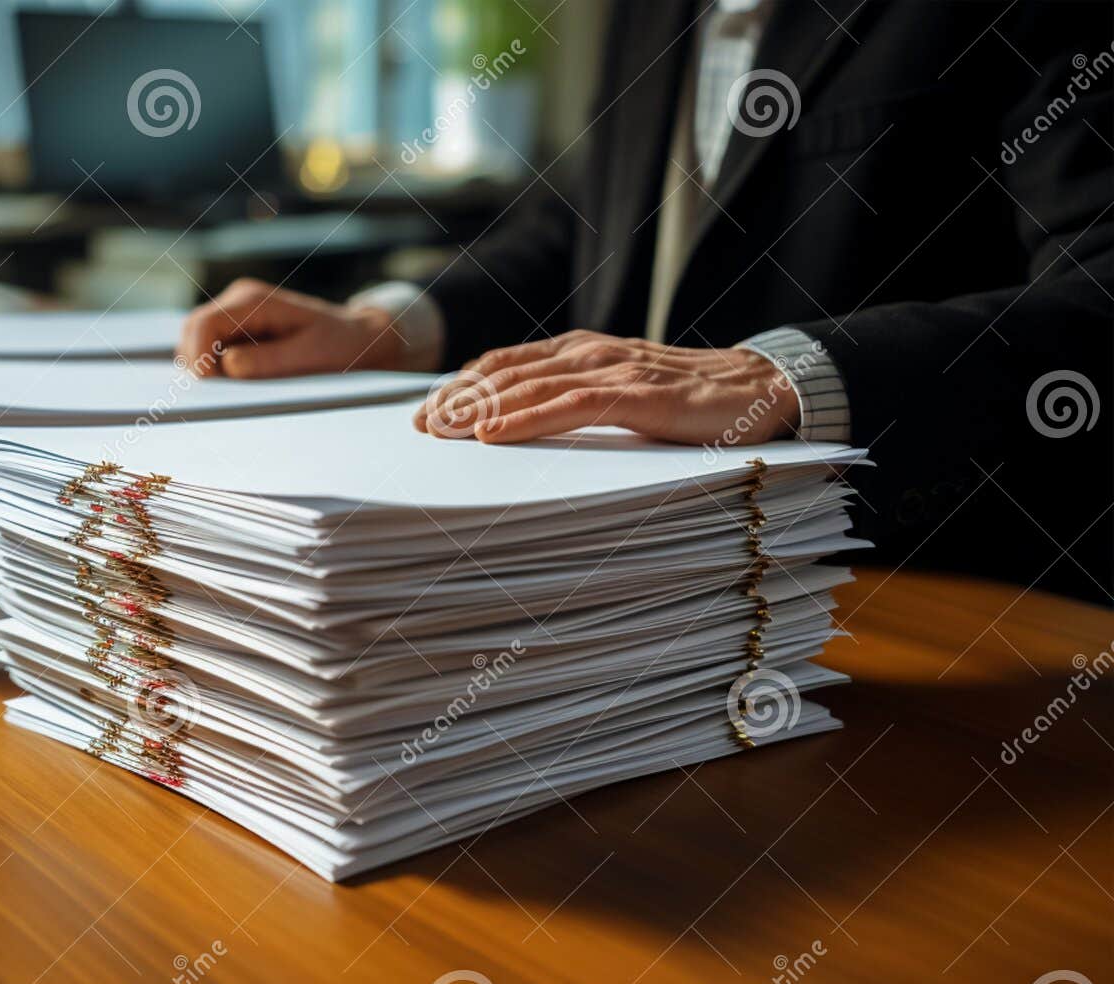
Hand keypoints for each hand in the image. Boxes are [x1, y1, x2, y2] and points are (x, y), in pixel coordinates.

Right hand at [178, 279, 405, 377]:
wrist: (353, 338)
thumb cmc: (337, 346)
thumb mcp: (308, 356)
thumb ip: (268, 360)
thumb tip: (228, 366)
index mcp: (254, 300)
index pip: (204, 323)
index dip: (199, 356)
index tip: (210, 386)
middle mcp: (239, 299)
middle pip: (192, 331)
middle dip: (199, 364)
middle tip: (225, 392)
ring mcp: (235, 313)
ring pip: (195, 341)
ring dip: (205, 367)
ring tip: (237, 386)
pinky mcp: (236, 328)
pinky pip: (209, 348)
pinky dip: (214, 367)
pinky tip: (239, 380)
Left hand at [413, 331, 800, 444]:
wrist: (760, 390)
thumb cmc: (685, 401)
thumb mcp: (617, 396)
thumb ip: (572, 402)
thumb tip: (515, 431)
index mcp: (579, 351)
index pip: (503, 363)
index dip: (459, 386)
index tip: (424, 414)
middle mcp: (589, 352)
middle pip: (505, 372)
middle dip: (456, 399)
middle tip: (419, 428)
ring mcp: (614, 369)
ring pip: (529, 385)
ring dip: (479, 409)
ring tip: (441, 432)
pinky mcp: (639, 394)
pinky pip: (571, 406)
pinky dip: (527, 419)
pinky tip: (493, 435)